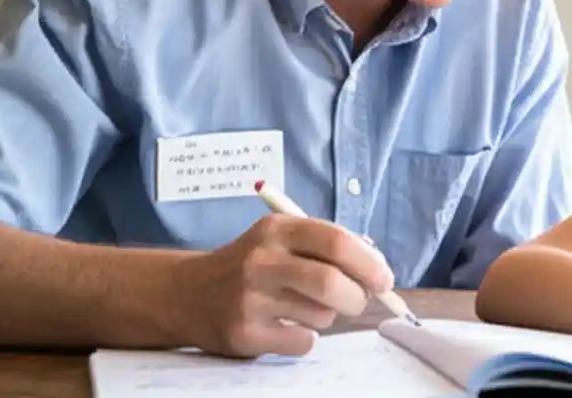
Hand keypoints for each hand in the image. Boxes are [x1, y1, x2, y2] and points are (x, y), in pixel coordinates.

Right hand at [171, 214, 393, 356]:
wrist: (187, 294)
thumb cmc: (251, 265)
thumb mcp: (281, 239)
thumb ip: (326, 245)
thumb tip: (376, 264)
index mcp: (277, 230)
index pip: (336, 242)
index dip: (369, 263)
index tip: (384, 280)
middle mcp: (261, 260)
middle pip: (331, 282)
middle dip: (357, 296)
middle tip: (358, 301)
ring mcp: (250, 298)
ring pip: (321, 315)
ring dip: (326, 315)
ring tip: (301, 307)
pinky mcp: (244, 333)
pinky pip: (302, 341)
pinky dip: (305, 337)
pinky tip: (283, 326)